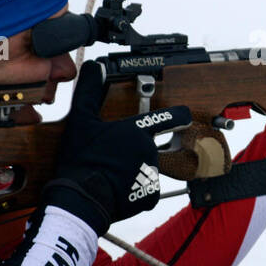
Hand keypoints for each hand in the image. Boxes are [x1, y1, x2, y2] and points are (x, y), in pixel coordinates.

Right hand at [43, 61, 190, 233]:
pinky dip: (131, 191)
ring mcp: (151, 174)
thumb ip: (89, 91)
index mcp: (137, 131)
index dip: (178, 115)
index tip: (185, 115)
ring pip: (144, 170)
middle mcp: (149, 151)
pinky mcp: (149, 196)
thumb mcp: (80, 120)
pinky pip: (142, 191)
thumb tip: (94, 66)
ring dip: (131, 171)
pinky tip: (114, 189)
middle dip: (133, 152)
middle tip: (110, 158)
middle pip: (147, 148)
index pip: (167, 118)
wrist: (82, 198)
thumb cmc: (82, 158)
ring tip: (108, 174)